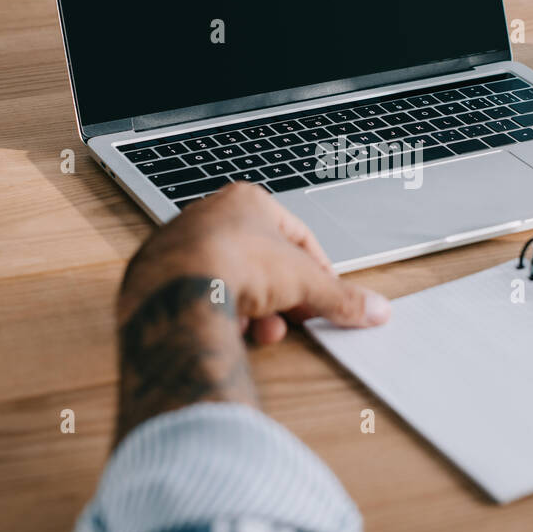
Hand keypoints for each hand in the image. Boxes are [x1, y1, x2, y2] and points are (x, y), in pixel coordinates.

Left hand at [112, 184, 390, 441]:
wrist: (177, 287)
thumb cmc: (235, 263)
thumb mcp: (305, 281)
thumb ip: (341, 297)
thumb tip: (374, 309)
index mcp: (247, 201)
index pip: (296, 236)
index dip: (316, 270)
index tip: (325, 296)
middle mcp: (209, 216)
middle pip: (262, 263)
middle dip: (282, 297)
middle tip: (294, 319)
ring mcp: (180, 245)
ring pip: (232, 282)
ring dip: (253, 310)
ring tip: (260, 330)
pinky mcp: (158, 276)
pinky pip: (201, 297)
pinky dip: (219, 315)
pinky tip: (226, 330)